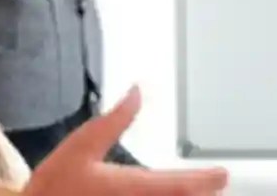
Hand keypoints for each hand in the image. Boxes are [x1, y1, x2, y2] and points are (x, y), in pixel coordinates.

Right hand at [25, 86, 228, 195]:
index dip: (207, 180)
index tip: (223, 174)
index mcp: (133, 188)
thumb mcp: (80, 147)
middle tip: (217, 184)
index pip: (182, 185)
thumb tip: (137, 90)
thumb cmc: (53, 189)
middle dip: (201, 194)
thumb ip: (114, 120)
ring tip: (199, 193)